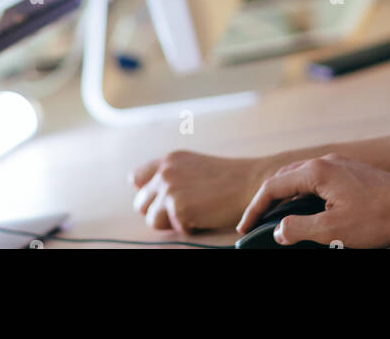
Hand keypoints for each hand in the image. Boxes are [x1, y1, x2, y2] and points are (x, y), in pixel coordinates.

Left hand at [130, 150, 274, 234]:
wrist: (253, 182)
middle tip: (185, 211)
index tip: (163, 199)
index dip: (148, 193)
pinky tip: (207, 216)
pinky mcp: (178, 208)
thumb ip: (172, 176)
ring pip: (153, 220)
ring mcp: (170, 190)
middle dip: (159, 212)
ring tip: (197, 213)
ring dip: (172, 223)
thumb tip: (148, 195)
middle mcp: (164, 172)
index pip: (136, 178)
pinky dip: (190, 228)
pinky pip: (176, 229)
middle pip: (141, 204)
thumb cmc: (229, 179)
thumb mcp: (195, 168)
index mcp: (168, 160)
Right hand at [238, 154, 389, 248]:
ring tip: (275, 216)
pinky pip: (317, 179)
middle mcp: (326, 162)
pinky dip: (302, 193)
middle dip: (267, 200)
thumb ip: (299, 228)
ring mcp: (340, 165)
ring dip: (285, 196)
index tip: (244, 225)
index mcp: (317, 171)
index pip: (273, 186)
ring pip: (301, 177)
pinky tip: (306, 207)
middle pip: (285, 178)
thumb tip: (279, 230)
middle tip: (255, 221)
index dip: (255, 208)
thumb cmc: (379, 216)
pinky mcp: (351, 173)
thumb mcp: (333, 230)